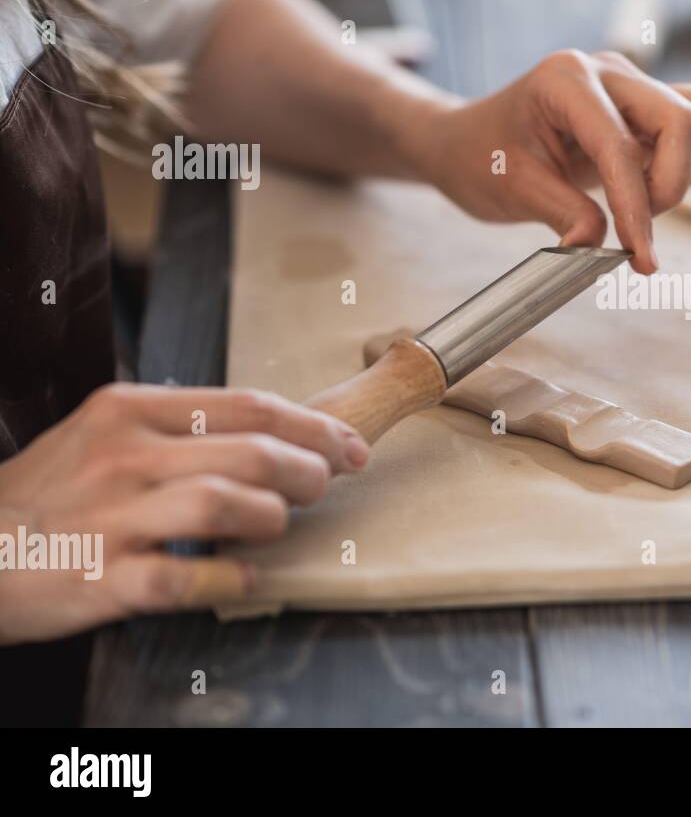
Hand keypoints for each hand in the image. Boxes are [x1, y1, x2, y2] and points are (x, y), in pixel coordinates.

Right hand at [0, 383, 368, 643]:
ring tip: (276, 527)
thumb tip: (270, 432)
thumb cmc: (48, 495)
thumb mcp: (101, 433)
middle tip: (322, 487)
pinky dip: (228, 580)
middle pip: (252, 452)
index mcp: (129, 411)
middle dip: (309, 471)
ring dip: (272, 519)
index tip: (348, 445)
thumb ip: (177, 426)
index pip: (249, 405)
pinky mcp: (100, 579)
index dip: (314, 426)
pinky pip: (184, 578)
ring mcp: (111, 519)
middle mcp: (123, 457)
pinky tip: (245, 578)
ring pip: (226, 504)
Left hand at [398, 50, 690, 273]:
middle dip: (671, 184)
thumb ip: (560, 214)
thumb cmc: (480, 157)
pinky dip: (689, 162)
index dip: (636, 208)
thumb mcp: (510, 189)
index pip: (621, 146)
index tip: (640, 259)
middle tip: (635, 226)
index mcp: (565, 81)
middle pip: (685, 119)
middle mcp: (608, 72)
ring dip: (685, 172)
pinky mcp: (646, 105)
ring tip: (638, 203)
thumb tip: (597, 246)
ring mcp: (632, 84)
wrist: (469, 141)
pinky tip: (649, 185)